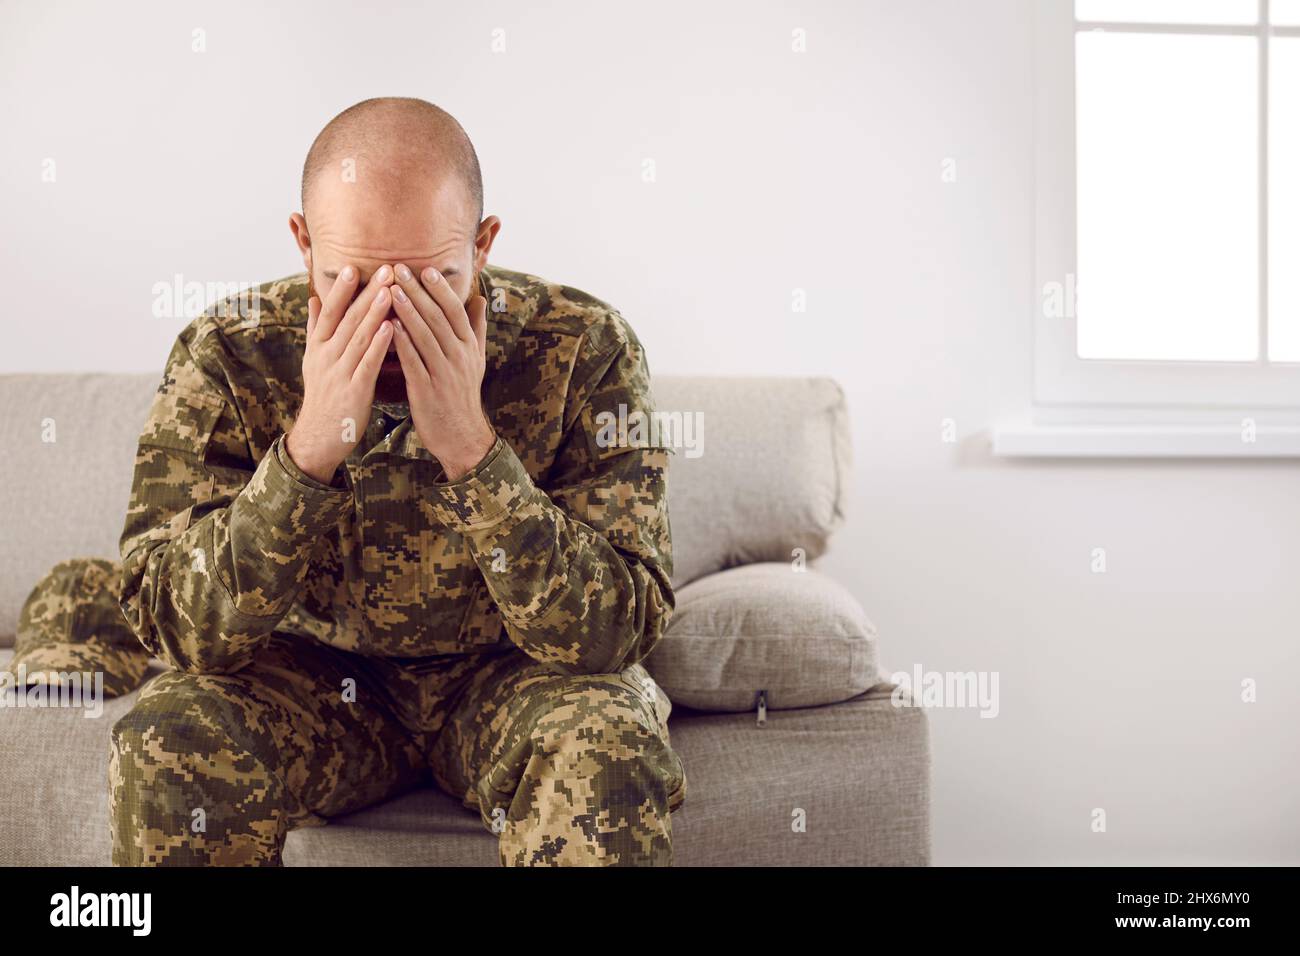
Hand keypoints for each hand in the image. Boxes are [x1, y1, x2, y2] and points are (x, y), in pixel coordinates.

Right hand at [286, 264, 394, 482]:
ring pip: (358, 338)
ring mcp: (338, 373)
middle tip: (386, 269)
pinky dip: (378, 346)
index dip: (342, 290)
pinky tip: (390, 330)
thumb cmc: (323, 395)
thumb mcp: (314, 360)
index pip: (329, 312)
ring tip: (391, 291)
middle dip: (367, 293)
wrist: (319, 437)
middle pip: (347, 319)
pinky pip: (367, 364)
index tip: (354, 266)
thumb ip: (315, 328)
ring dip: (374, 313)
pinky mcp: (353, 391)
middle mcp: (326, 356)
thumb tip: (312, 298)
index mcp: (318, 346)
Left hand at [389, 264, 495, 479]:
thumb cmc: (463, 395)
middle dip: (418, 292)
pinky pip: (413, 362)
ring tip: (389, 289)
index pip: (455, 311)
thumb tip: (480, 300)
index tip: (425, 269)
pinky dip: (401, 343)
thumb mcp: (476, 361)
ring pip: (425, 336)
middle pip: (438, 318)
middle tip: (398, 269)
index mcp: (469, 348)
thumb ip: (475, 329)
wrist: (461, 436)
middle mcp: (459, 357)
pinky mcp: (427, 391)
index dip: (440, 290)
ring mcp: (444, 374)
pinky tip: (388, 326)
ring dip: (407, 311)